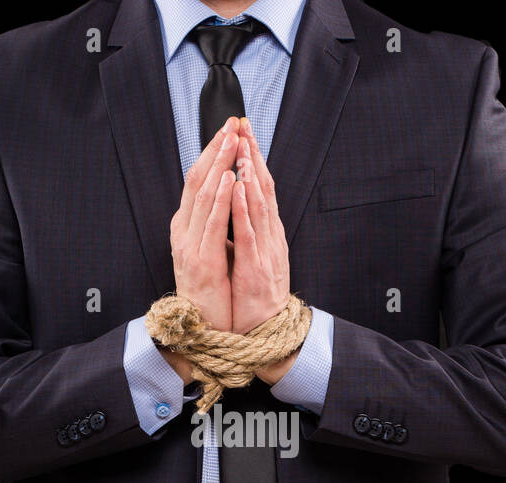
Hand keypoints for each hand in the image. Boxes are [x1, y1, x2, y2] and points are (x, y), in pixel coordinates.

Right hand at [169, 117, 238, 334]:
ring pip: (203, 195)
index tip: (228, 130)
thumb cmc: (209, 293)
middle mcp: (184, 232)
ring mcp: (190, 245)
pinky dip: (220, 199)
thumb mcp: (209, 251)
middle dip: (216, 150)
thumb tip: (224, 197)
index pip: (197, 181)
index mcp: (186, 228)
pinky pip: (212, 224)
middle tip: (231, 124)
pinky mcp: (202, 261)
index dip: (212, 153)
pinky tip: (228, 179)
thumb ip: (212, 225)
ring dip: (219, 165)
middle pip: (197, 180)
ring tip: (231, 141)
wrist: (200, 329)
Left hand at [230, 118, 297, 383]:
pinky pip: (249, 233)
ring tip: (243, 148)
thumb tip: (237, 208)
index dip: (251, 158)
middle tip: (243, 125)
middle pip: (262, 188)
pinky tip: (239, 189)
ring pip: (258, 206)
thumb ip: (247, 232)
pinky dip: (244, 208)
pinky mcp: (256, 267)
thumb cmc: (255, 299)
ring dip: (250, 174)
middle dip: (252, 155)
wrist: (265, 334)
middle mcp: (268, 237)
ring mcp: (265, 251)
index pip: (258, 188)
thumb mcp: (250, 258)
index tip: (241, 132)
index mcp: (265, 233)